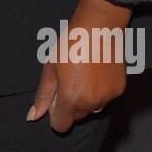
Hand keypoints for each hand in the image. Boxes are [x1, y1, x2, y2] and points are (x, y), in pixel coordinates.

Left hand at [28, 0, 129, 133]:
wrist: (100, 27)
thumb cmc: (71, 44)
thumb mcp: (50, 68)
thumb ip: (43, 95)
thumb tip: (32, 117)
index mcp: (71, 98)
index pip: (61, 125)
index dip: (55, 114)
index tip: (56, 97)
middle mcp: (91, 103)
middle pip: (76, 117)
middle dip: (69, 106)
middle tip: (68, 81)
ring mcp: (108, 97)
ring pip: (91, 110)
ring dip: (85, 100)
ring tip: (82, 75)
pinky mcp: (119, 90)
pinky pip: (105, 99)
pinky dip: (99, 93)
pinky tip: (95, 74)